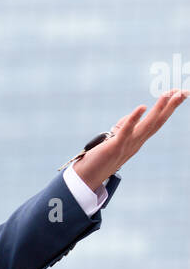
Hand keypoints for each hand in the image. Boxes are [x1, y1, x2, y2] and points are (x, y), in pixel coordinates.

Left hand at [72, 89, 187, 191]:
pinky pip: (126, 131)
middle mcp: (137, 142)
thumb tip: (134, 116)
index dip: (168, 108)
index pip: (157, 122)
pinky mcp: (115, 146)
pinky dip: (134, 119)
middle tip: (183, 91)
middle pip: (157, 122)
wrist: (89, 177)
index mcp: (138, 140)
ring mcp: (128, 145)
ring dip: (159, 109)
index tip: (179, 93)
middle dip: (171, 106)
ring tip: (168, 94)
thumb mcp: (116, 139)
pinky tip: (142, 107)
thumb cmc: (101, 159)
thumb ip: (125, 127)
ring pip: (147, 125)